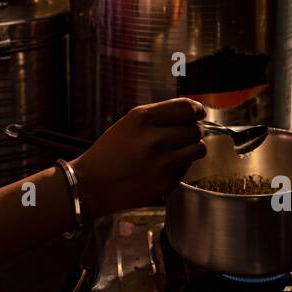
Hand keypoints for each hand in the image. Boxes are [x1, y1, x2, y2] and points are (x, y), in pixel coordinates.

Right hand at [70, 98, 207, 217]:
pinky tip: (163, 167)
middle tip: (184, 135)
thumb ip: (158, 117)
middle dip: (192, 130)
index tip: (198, 112)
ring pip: (198, 149)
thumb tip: (189, 115)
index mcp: (143, 118)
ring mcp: (163, 162)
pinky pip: (187, 168)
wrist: (92, 184)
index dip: (197, 110)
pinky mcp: (167, 182)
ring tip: (178, 151)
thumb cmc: (108, 152)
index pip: (186, 107)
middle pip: (195, 129)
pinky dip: (180, 166)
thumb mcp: (128, 123)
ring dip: (192, 148)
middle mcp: (156, 138)